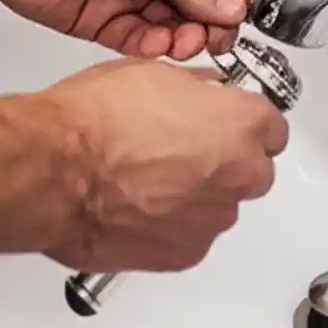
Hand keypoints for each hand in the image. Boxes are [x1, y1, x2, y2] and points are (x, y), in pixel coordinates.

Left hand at [0, 0, 250, 59]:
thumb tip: (230, 5)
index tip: (238, 19)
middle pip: (198, 9)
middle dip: (210, 25)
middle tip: (212, 37)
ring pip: (171, 30)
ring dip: (183, 39)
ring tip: (183, 40)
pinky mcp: (101, 23)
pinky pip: (138, 43)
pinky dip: (153, 49)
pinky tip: (158, 45)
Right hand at [5, 58, 288, 271]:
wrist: (54, 172)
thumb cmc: (93, 122)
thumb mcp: (152, 74)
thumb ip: (194, 89)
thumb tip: (204, 93)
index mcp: (240, 124)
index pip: (273, 128)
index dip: (246, 124)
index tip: (230, 124)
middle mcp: (238, 174)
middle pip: (254, 171)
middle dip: (228, 162)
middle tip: (185, 151)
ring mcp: (213, 218)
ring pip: (220, 206)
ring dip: (198, 195)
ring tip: (150, 181)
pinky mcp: (185, 253)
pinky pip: (191, 236)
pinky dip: (172, 226)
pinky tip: (139, 207)